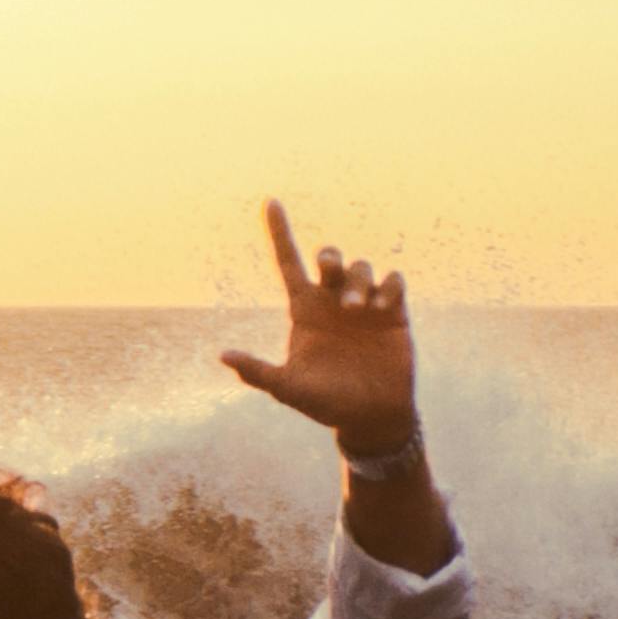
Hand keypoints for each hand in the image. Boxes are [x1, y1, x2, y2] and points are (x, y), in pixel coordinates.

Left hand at [218, 198, 416, 456]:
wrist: (371, 416)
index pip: (288, 262)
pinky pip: (393, 281)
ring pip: (361, 267)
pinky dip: (389, 286)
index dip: (279, 232)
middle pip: (329, 258)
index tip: (270, 202)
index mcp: (304, 310)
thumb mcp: (289, 389)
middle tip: (329, 272)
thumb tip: (223, 356)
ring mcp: (364, 305)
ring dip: (359, 280)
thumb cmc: (326, 403)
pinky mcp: (394, 312)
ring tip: (359, 309)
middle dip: (329, 257)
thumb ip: (259, 373)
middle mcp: (332, 301)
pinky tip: (383, 307)